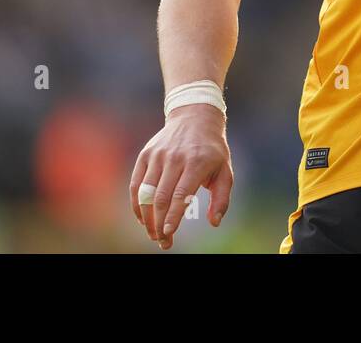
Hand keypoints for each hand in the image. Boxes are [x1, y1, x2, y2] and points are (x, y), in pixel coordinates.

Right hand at [130, 104, 232, 249]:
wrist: (195, 118)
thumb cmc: (212, 151)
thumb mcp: (225, 171)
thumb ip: (221, 198)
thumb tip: (214, 222)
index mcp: (196, 162)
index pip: (180, 195)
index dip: (173, 217)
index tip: (169, 234)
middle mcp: (174, 158)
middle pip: (161, 197)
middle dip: (159, 223)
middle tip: (163, 242)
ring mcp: (158, 155)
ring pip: (145, 192)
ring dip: (147, 217)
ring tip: (153, 233)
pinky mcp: (146, 154)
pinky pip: (135, 183)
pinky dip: (136, 203)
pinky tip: (142, 218)